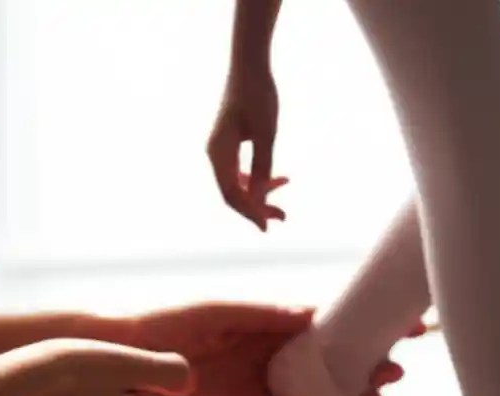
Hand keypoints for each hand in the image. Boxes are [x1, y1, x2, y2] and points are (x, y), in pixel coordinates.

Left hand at [127, 302, 424, 395]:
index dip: (367, 334)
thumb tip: (309, 313)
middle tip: (392, 382)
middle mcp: (268, 368)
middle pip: (332, 374)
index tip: (405, 335)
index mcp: (267, 334)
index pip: (329, 333)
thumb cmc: (160, 326)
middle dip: (369, 376)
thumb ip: (258, 313)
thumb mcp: (212, 312)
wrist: (113, 362)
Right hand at [207, 66, 284, 230]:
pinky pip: (240, 171)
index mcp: (219, 153)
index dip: (249, 213)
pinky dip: (258, 179)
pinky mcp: (229, 143)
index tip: (268, 226)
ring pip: (238, 183)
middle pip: (233, 193)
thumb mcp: (266, 134)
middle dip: (257, 207)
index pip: (231, 194)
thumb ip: (262, 167)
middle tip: (283, 217)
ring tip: (284, 202)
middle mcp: (215, 154)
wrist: (249, 65)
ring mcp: (221, 149)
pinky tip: (280, 180)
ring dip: (259, 194)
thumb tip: (259, 199)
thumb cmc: (258, 95)